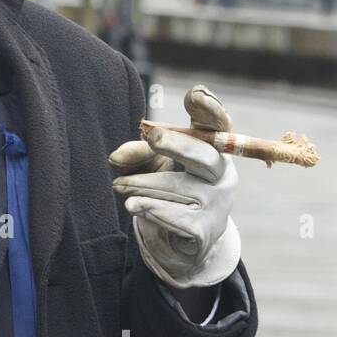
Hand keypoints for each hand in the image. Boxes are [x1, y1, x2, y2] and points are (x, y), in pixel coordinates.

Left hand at [109, 85, 240, 288]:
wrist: (183, 243)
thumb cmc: (170, 191)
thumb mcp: (153, 165)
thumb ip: (137, 154)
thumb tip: (115, 157)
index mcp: (212, 150)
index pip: (216, 125)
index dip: (210, 109)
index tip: (196, 94)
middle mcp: (222, 173)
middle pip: (204, 155)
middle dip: (177, 145)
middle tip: (152, 137)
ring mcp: (217, 203)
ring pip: (179, 187)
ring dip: (143, 185)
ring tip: (118, 185)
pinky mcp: (205, 230)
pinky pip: (176, 217)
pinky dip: (151, 209)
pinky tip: (133, 206)